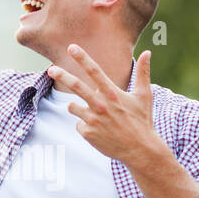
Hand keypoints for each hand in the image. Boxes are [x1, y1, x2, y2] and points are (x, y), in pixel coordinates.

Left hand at [46, 46, 159, 165]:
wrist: (140, 150)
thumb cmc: (143, 121)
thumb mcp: (144, 96)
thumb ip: (143, 73)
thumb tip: (147, 52)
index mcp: (113, 93)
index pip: (95, 71)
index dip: (82, 58)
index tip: (71, 47)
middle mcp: (101, 105)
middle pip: (76, 86)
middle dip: (62, 75)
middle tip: (50, 69)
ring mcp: (93, 120)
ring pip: (72, 106)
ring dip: (77, 107)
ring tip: (94, 115)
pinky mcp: (88, 133)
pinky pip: (78, 124)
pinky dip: (85, 125)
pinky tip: (98, 130)